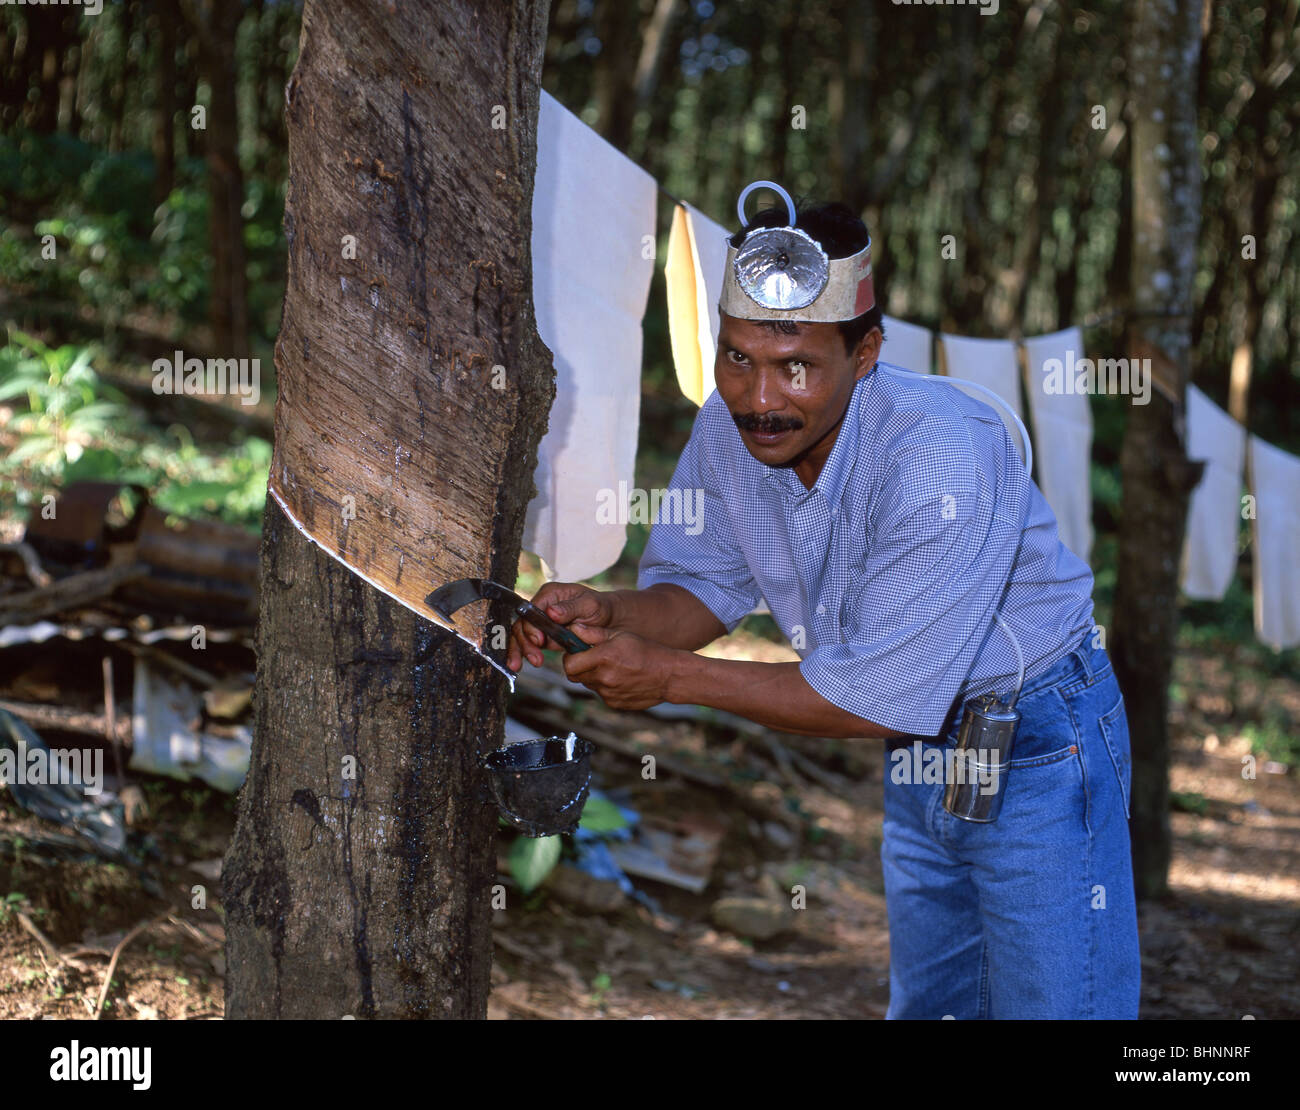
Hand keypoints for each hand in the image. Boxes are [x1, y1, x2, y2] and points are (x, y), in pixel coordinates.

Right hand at [506, 582, 617, 671]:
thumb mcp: (590, 605)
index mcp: (550, 594)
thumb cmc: (600, 607)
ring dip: (521, 650)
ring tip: (524, 665)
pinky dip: (526, 654)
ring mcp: (542, 621)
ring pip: (522, 635)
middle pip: (523, 623)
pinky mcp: (544, 635)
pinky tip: (522, 664)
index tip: (539, 640)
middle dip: (524, 642)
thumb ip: (570, 608)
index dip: (531, 626)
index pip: (531, 610)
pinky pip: (529, 644)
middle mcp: (542, 606)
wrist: (610, 620)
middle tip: (535, 658)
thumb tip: (551, 612)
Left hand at [561, 626, 679, 710]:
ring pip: (588, 684)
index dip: (570, 657)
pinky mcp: (614, 703)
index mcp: (604, 657)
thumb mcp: (621, 635)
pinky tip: (620, 677)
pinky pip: (601, 693)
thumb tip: (574, 629)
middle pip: (574, 676)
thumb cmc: (648, 651)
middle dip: (578, 667)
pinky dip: (605, 686)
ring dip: (593, 676)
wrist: (670, 676)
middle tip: (590, 659)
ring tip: (612, 667)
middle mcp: (604, 678)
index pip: (569, 664)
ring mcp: (609, 694)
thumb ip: (594, 633)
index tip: (576, 652)